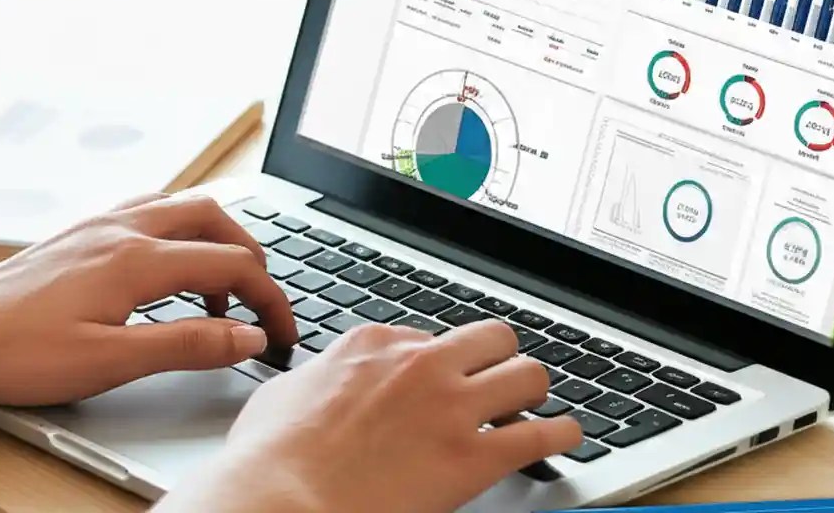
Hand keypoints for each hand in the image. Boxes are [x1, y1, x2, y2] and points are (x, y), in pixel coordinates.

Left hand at [0, 193, 297, 405]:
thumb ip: (188, 345)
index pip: (232, 266)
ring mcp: (97, 226)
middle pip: (215, 219)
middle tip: (260, 302)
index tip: (281, 332)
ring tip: (219, 287)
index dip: (269, 299)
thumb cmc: (14, 352)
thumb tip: (247, 337)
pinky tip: (166, 266)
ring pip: (181, 207)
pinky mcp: (77, 234)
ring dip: (214, 239)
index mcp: (137, 259)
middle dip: (251, 256)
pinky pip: (147, 211)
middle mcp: (122, 229)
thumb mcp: (111, 361)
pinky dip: (177, 232)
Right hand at [154, 321, 582, 512]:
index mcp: (373, 345)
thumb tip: (315, 382)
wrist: (280, 502)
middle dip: (499, 360)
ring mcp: (451, 408)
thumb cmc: (269, 460)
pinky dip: (560, 435)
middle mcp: (419, 364)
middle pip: (493, 338)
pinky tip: (564, 437)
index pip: (429, 336)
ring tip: (534, 406)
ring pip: (527, 374)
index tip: (441, 380)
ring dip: (532, 391)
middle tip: (497, 382)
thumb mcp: (281, 395)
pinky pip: (541, 435)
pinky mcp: (473, 457)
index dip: (439, 363)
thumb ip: (314, 379)